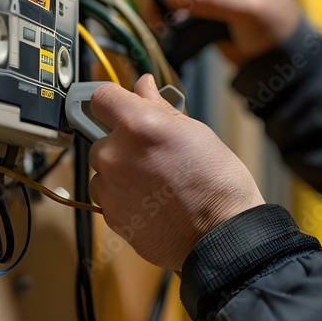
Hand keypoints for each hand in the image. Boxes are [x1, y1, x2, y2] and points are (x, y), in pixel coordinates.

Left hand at [87, 74, 264, 270]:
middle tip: (155, 153)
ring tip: (157, 181)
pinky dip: (125, 195)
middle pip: (102, 137)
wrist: (220, 233)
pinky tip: (154, 200)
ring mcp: (109, 187)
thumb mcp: (195, 131)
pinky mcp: (110, 215)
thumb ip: (160, 108)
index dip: (114, 99)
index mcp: (137, 125)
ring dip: (122, 170)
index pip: (101, 97)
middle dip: (124, 141)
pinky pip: (109, 195)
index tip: (123, 105)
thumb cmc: (217, 182)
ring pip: (104, 168)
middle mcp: (115, 154)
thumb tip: (143, 87)